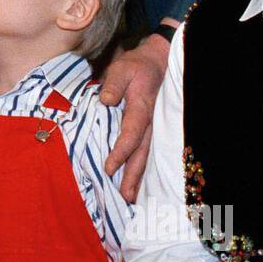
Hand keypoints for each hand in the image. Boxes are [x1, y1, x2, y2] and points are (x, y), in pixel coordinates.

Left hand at [99, 27, 172, 200]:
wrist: (156, 63)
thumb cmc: (135, 67)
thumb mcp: (122, 68)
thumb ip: (113, 84)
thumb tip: (106, 100)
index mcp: (142, 108)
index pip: (132, 134)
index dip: (121, 152)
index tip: (109, 168)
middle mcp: (150, 122)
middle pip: (142, 152)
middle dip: (133, 175)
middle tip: (124, 196)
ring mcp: (152, 127)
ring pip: (146, 156)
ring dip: (138, 177)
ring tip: (130, 198)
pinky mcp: (150, 130)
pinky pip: (146, 152)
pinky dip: (142, 169)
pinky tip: (136, 185)